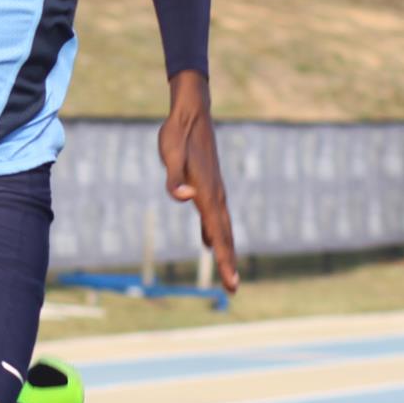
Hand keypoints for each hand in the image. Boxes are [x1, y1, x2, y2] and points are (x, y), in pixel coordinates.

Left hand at [157, 71, 239, 292]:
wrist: (190, 114)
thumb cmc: (177, 135)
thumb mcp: (170, 156)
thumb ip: (174, 180)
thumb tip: (185, 198)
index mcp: (206, 193)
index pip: (217, 233)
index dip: (224, 258)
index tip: (231, 280)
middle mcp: (215, 195)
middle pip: (224, 235)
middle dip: (229, 262)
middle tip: (233, 288)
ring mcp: (214, 190)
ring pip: (222, 227)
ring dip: (225, 250)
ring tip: (228, 272)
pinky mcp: (207, 185)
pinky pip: (213, 216)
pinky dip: (214, 233)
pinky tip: (208, 243)